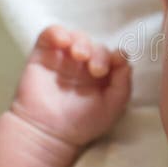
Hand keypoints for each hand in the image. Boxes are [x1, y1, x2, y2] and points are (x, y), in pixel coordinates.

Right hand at [10, 25, 131, 148]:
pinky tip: (63, 41)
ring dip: (82, 42)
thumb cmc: (81, 123)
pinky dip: (57, 32)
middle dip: (99, 54)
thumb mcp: (112, 107)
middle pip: (96, 46)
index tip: (117, 62)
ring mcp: (63, 59)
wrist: (47, 134)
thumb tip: (125, 59)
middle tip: (96, 70)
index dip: (117, 55)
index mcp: (103, 76)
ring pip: (76, 37)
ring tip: (80, 56)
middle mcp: (84, 65)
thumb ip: (123, 84)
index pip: (113, 56)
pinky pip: (50, 35)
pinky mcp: (43, 55)